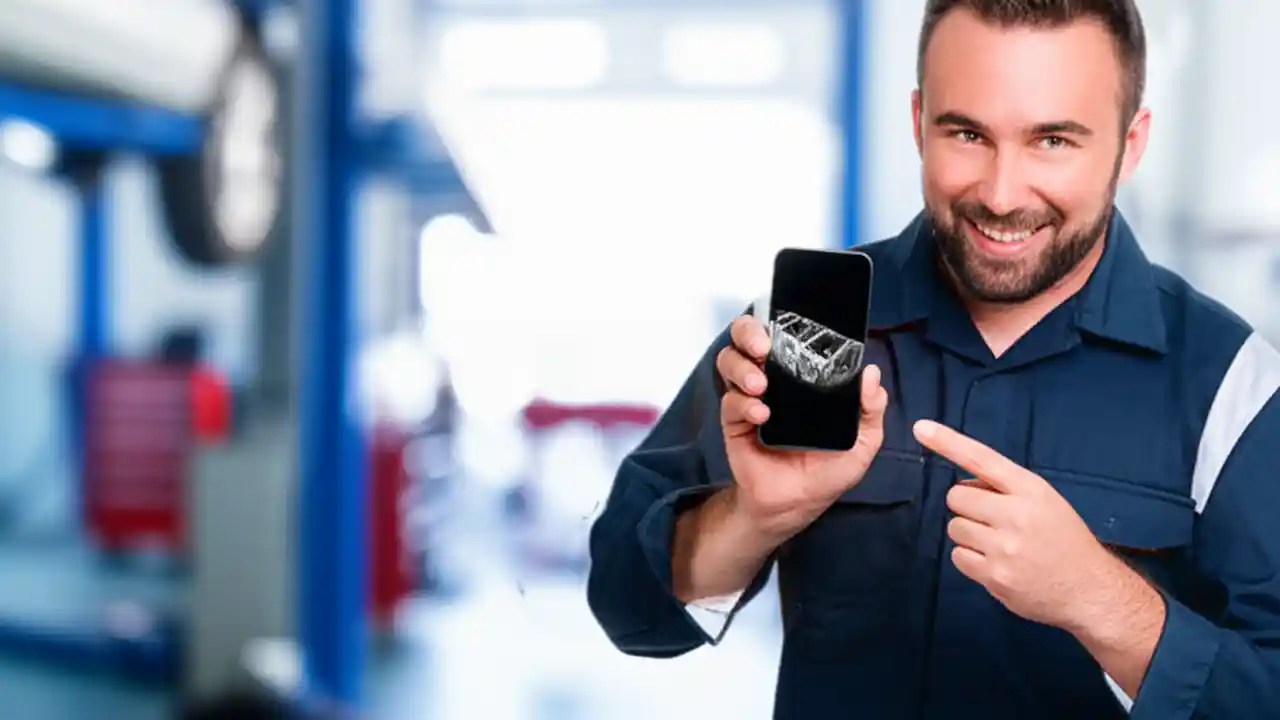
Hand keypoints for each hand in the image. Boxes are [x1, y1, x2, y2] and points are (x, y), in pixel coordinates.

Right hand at [716, 315, 887, 546]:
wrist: (798, 504)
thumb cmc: (828, 471)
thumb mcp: (862, 441)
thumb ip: (871, 409)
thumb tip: (871, 373)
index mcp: (801, 377)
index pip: (785, 336)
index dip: (781, 324)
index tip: (789, 328)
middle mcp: (772, 380)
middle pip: (747, 338)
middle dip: (749, 333)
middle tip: (764, 349)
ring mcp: (751, 399)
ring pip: (730, 362)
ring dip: (742, 368)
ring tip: (761, 386)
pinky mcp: (734, 423)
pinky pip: (729, 402)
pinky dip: (742, 404)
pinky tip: (761, 415)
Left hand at [912, 419, 1129, 633]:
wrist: (1090, 590)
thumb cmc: (1064, 540)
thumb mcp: (1045, 502)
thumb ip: (1007, 490)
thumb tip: (964, 487)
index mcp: (1031, 489)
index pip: (982, 459)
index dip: (948, 442)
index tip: (921, 428)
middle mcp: (1016, 514)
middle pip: (957, 496)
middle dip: (967, 506)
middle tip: (991, 520)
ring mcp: (1004, 547)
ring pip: (955, 527)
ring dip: (968, 534)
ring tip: (998, 544)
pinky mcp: (995, 576)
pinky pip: (958, 557)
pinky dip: (970, 559)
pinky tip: (995, 563)